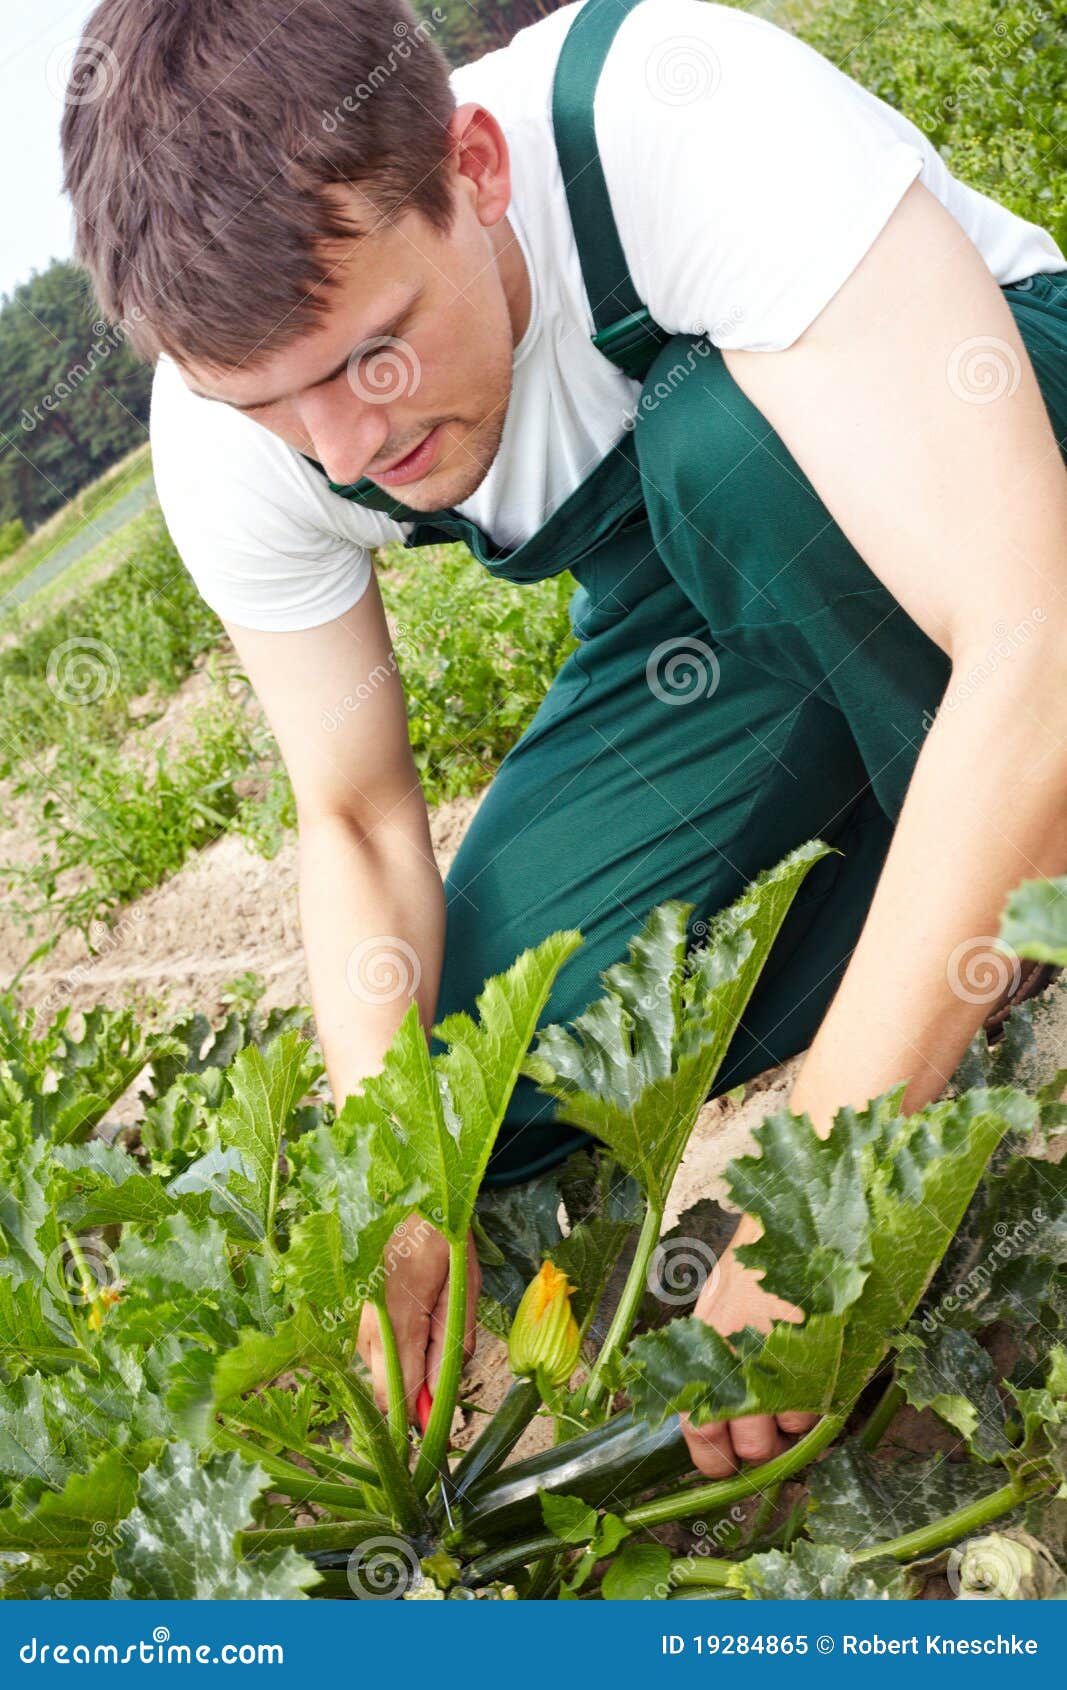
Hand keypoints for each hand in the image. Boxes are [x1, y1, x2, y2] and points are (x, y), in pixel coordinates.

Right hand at [357, 1222, 480, 1422]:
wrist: (405, 1187)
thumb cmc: (441, 1234)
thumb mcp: (461, 1286)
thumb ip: (451, 1342)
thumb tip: (441, 1392)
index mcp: (397, 1319)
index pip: (396, 1393)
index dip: (413, 1418)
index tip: (430, 1431)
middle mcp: (365, 1322)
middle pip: (381, 1386)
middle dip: (411, 1390)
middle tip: (439, 1365)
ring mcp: (353, 1314)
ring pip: (374, 1365)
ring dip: (401, 1363)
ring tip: (429, 1321)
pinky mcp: (349, 1306)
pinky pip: (369, 1344)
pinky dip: (390, 1344)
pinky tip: (410, 1313)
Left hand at [680, 1216, 816, 1477]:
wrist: (779, 1235)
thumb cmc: (740, 1278)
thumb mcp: (708, 1323)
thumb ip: (707, 1375)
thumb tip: (713, 1425)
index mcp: (699, 1364)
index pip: (701, 1440)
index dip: (717, 1459)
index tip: (729, 1457)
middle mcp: (733, 1372)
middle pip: (754, 1450)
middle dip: (765, 1446)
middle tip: (771, 1425)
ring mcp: (776, 1368)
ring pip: (792, 1432)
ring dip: (796, 1421)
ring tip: (794, 1387)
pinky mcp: (813, 1359)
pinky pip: (820, 1405)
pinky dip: (821, 1399)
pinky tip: (814, 1372)